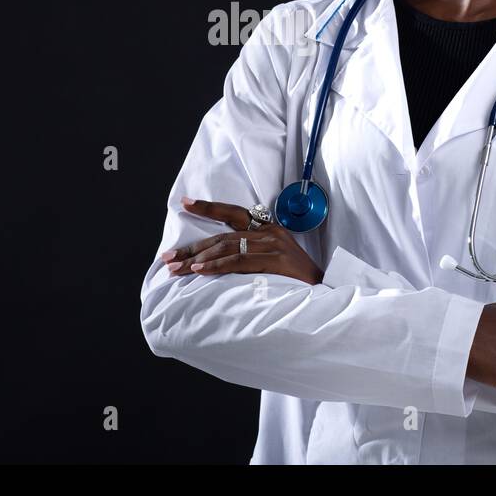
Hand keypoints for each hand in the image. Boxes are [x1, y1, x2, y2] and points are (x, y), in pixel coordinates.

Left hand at [162, 197, 324, 284]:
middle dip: (192, 247)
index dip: (209, 208)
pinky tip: (199, 270)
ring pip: (227, 247)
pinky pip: (238, 261)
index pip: (234, 214)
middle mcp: (271, 232)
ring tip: (176, 268)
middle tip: (168, 257)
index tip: (185, 202)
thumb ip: (253, 255)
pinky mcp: (276, 260)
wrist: (328, 292)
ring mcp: (274, 245)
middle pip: (223, 235)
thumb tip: (220, 260)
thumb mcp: (276, 262)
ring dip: (197, 259)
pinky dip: (216, 265)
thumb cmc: (299, 282)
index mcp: (270, 229)